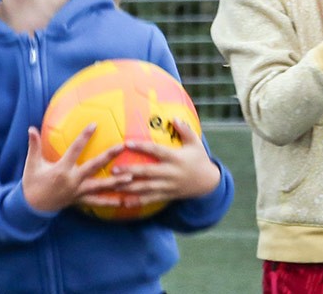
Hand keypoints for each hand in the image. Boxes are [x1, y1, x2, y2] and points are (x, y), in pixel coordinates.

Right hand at [20, 124, 124, 212]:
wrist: (31, 208)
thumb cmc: (32, 183)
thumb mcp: (32, 164)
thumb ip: (34, 146)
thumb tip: (31, 128)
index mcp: (61, 169)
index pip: (75, 149)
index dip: (84, 136)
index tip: (95, 124)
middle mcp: (72, 180)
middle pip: (93, 166)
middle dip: (108, 156)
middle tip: (122, 147)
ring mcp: (77, 192)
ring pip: (99, 186)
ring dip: (116, 182)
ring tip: (131, 178)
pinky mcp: (79, 200)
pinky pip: (96, 202)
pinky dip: (109, 202)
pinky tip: (122, 202)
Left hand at [98, 118, 220, 207]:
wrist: (208, 183)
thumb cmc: (200, 159)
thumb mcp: (196, 143)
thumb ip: (185, 130)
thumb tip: (174, 118)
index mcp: (176, 158)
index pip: (156, 151)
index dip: (141, 147)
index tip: (126, 144)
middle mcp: (171, 173)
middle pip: (147, 172)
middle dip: (130, 171)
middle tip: (114, 170)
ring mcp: (168, 186)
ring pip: (146, 188)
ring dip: (130, 188)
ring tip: (114, 186)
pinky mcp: (167, 195)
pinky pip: (150, 199)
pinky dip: (137, 202)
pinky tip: (124, 203)